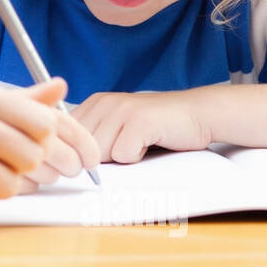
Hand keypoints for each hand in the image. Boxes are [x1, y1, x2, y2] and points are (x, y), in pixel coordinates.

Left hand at [69, 90, 212, 163]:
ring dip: (122, 157)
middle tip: (128, 145)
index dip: (83, 154)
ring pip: (100, 154)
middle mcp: (103, 102)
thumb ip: (94, 138)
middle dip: (104, 157)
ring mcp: (120, 109)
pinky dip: (138, 157)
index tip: (106, 151)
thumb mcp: (118, 127)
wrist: (198, 114)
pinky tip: (150, 142)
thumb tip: (70, 164)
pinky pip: (123, 155)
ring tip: (140, 142)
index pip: (68, 139)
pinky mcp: (138, 120)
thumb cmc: (158, 127)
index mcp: (94, 103)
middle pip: (83, 149)